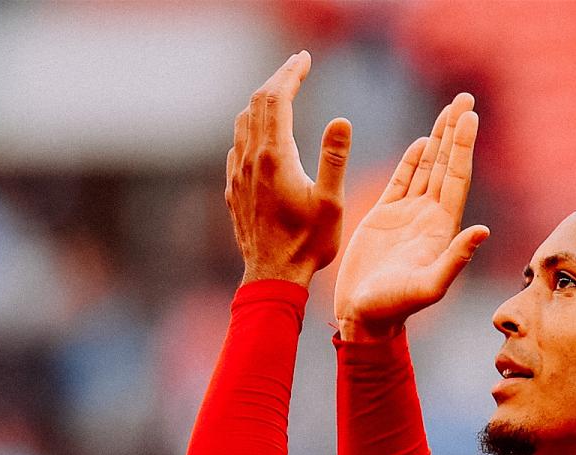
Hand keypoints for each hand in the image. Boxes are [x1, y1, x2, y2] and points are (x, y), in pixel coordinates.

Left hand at [226, 51, 350, 287]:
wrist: (272, 276)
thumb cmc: (307, 244)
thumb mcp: (331, 203)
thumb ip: (335, 158)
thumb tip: (341, 120)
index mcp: (275, 157)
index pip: (277, 99)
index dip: (290, 73)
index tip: (304, 58)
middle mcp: (251, 160)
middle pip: (257, 103)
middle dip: (277, 79)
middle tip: (296, 66)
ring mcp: (238, 174)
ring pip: (243, 121)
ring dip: (262, 100)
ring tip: (281, 92)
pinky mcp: (234, 188)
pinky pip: (238, 144)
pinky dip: (251, 125)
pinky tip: (262, 133)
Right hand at [334, 93, 488, 340]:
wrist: (365, 317)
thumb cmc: (396, 307)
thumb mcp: (429, 286)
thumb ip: (456, 259)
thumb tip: (483, 230)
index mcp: (441, 227)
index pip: (456, 177)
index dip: (463, 145)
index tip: (470, 115)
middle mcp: (429, 216)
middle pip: (447, 164)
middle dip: (455, 131)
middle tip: (465, 98)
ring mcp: (408, 215)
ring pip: (427, 167)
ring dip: (438, 138)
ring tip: (450, 109)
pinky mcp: (385, 217)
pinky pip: (403, 180)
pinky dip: (413, 160)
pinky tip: (423, 142)